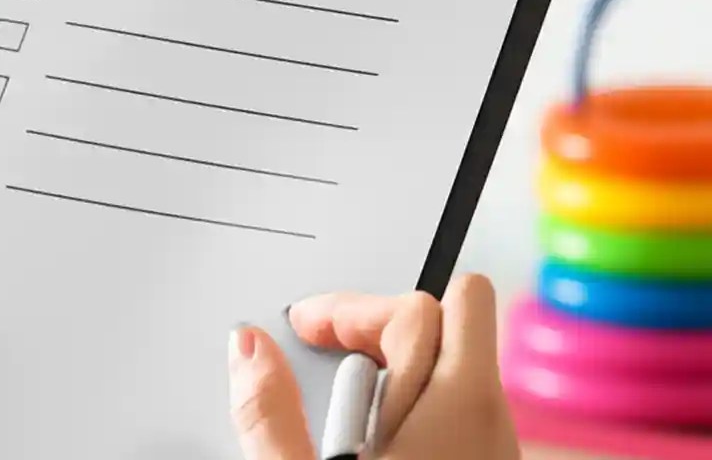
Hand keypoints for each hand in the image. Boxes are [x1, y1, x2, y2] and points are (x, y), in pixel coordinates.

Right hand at [228, 275, 516, 459]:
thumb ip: (269, 415)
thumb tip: (248, 348)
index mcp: (458, 405)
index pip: (419, 304)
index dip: (352, 308)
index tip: (307, 330)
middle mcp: (493, 418)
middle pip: (452, 317)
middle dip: (383, 324)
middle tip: (329, 357)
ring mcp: (500, 445)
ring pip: (459, 365)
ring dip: (399, 371)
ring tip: (344, 419)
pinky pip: (464, 410)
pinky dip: (417, 408)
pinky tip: (373, 446)